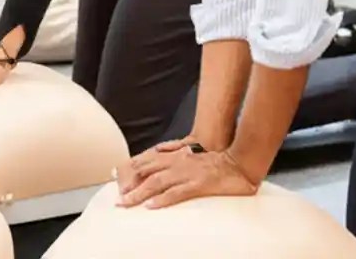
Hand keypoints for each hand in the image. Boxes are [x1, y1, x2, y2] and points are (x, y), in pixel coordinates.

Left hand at [116, 140, 258, 209]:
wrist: (240, 162)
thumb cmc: (218, 161)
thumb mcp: (193, 152)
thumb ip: (176, 151)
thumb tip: (159, 151)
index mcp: (176, 155)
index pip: (147, 160)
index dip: (129, 168)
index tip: (115, 176)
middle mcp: (178, 161)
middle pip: (147, 171)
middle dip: (129, 183)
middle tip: (117, 197)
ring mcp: (187, 172)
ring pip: (157, 182)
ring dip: (139, 193)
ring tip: (126, 203)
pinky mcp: (199, 183)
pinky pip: (178, 192)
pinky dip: (163, 199)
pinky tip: (151, 206)